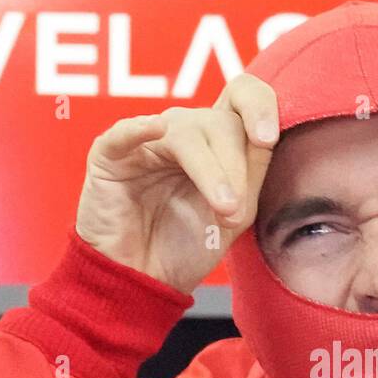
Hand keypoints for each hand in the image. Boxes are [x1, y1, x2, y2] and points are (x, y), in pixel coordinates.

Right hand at [74, 74, 279, 293]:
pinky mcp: (110, 155)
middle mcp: (184, 132)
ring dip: (210, 171)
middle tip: (235, 213)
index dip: (259, 106)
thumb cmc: (190, 246)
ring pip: (185, 132)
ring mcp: (146, 140)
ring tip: (224, 209)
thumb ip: (253, 172)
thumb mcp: (237, 212)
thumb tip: (268, 136)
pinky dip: (139, 128)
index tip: (267, 139)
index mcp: (217, 140)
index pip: (241, 97)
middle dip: (235, 168)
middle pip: (220, 122)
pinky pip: (124, 133)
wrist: (146, 281)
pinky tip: (155, 130)